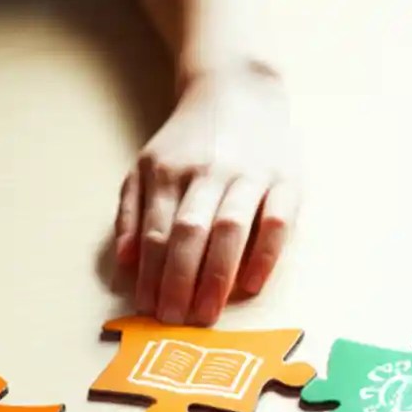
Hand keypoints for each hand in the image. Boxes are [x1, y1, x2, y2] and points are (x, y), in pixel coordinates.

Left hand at [115, 65, 302, 325]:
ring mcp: (250, 174)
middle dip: (180, 281)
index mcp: (169, 171)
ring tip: (206, 315)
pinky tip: (251, 286)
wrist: (239, 89)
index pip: (156, 231)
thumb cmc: (188, 140)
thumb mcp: (146, 166)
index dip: (151, 274)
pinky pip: (277, 221)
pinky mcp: (286, 179)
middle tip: (175, 321)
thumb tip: (126, 262)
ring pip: (231, 229)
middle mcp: (208, 172)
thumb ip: (132, 212)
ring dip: (216, 276)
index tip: (147, 309)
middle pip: (189, 233)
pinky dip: (265, 255)